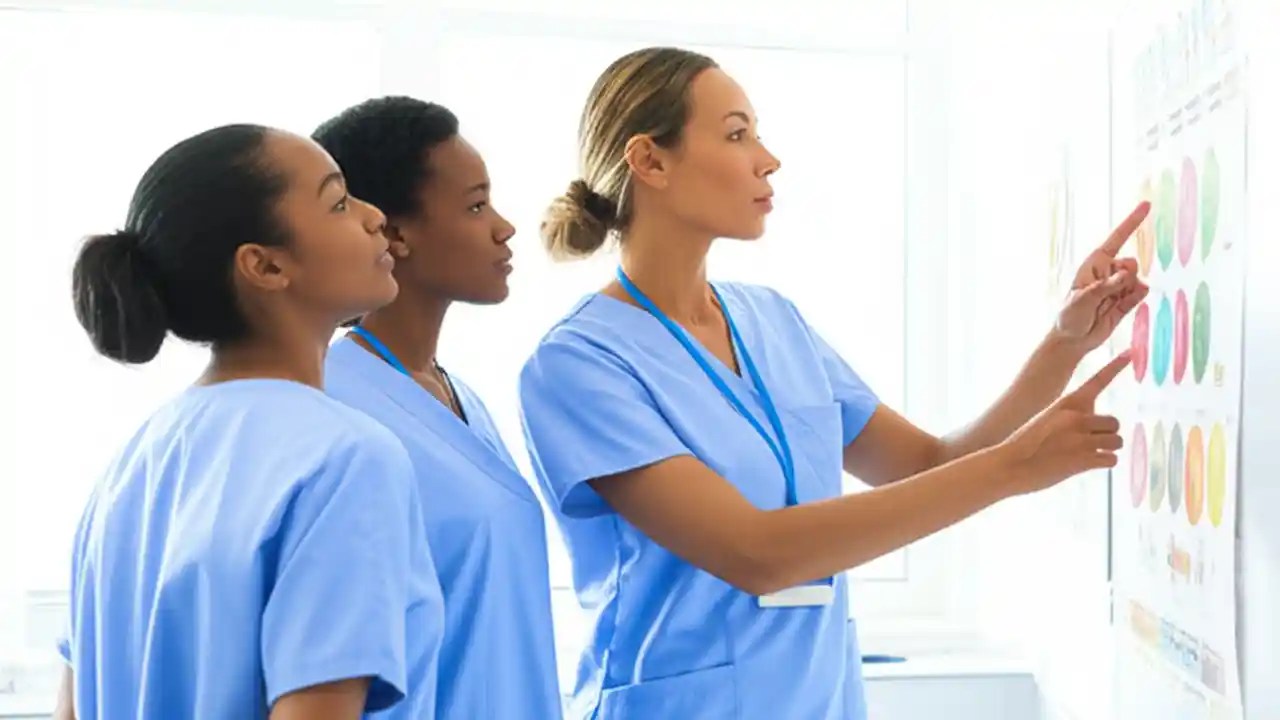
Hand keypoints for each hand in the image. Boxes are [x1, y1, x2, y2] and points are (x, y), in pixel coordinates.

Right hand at [998, 351, 1130, 494]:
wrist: (1008, 465)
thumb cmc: (1025, 445)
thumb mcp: (1045, 419)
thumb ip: (1071, 417)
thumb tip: (1095, 426)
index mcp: (1067, 403)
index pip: (1097, 380)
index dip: (1116, 366)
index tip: (1131, 352)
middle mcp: (1078, 417)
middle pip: (1114, 422)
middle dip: (1105, 433)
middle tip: (1088, 443)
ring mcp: (1082, 438)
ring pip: (1117, 441)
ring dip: (1106, 449)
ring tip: (1085, 455)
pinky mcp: (1085, 459)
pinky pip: (1112, 459)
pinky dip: (1103, 463)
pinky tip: (1085, 465)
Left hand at [1054, 202, 1151, 351]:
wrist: (1072, 340)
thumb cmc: (1069, 316)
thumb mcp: (1082, 299)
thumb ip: (1105, 286)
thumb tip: (1128, 275)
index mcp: (1094, 264)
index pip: (1116, 238)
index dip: (1132, 222)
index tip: (1147, 205)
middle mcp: (1108, 271)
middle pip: (1132, 263)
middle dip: (1126, 277)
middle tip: (1107, 294)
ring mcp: (1118, 285)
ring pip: (1138, 279)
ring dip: (1128, 292)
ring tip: (1108, 305)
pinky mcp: (1125, 300)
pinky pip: (1140, 293)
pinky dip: (1136, 298)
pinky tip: (1121, 306)